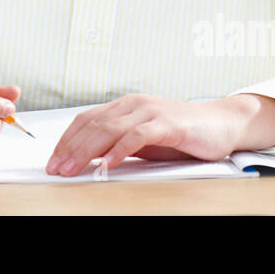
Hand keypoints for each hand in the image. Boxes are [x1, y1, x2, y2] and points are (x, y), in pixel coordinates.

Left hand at [45, 94, 240, 176]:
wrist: (221, 124)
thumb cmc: (181, 133)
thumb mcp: (143, 139)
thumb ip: (119, 144)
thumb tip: (89, 159)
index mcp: (125, 105)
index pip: (87, 120)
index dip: (66, 140)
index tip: (53, 160)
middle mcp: (134, 104)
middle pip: (93, 125)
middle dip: (70, 149)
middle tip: (55, 168)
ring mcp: (150, 111)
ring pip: (109, 130)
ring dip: (87, 152)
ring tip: (72, 168)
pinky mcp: (168, 123)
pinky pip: (138, 136)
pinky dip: (119, 150)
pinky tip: (107, 164)